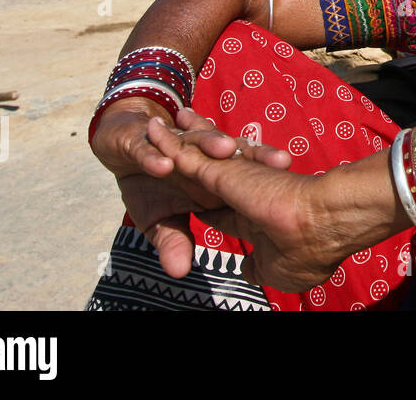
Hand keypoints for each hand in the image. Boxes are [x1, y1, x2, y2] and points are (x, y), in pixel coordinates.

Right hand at [91, 102, 289, 278]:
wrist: (121, 147)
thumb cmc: (149, 185)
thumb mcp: (160, 218)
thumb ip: (174, 240)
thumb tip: (181, 272)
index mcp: (211, 173)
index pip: (246, 172)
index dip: (269, 176)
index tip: (294, 183)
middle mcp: (198, 156)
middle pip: (232, 153)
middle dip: (255, 155)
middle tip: (278, 162)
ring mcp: (171, 146)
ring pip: (196, 143)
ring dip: (210, 144)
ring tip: (224, 149)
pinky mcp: (139, 143)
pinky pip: (148, 152)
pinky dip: (154, 158)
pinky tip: (162, 166)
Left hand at [147, 116, 365, 291]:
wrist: (318, 228)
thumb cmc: (304, 251)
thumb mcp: (274, 269)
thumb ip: (254, 265)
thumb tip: (245, 269)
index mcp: (254, 215)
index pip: (223, 209)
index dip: (207, 205)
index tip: (196, 205)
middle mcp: (242, 189)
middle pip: (210, 171)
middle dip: (195, 159)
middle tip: (179, 149)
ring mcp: (232, 175)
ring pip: (198, 153)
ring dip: (180, 138)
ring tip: (163, 123)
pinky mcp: (219, 166)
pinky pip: (183, 152)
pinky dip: (166, 142)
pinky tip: (152, 130)